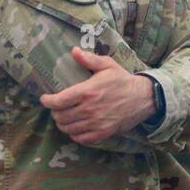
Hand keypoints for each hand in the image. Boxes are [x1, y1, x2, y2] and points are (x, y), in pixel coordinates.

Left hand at [40, 47, 155, 145]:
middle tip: (57, 107)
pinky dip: (74, 134)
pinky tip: (76, 127)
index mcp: (87, 92)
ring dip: (63, 123)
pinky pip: (80, 138)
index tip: (46, 98)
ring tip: (65, 117)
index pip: (58, 101)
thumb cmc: (123, 80)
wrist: (144, 98)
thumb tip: (73, 51)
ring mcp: (96, 123)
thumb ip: (89, 59)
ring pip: (68, 128)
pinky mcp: (103, 133)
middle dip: (55, 112)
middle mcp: (89, 109)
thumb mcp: (108, 65)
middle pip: (60, 117)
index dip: (47, 101)